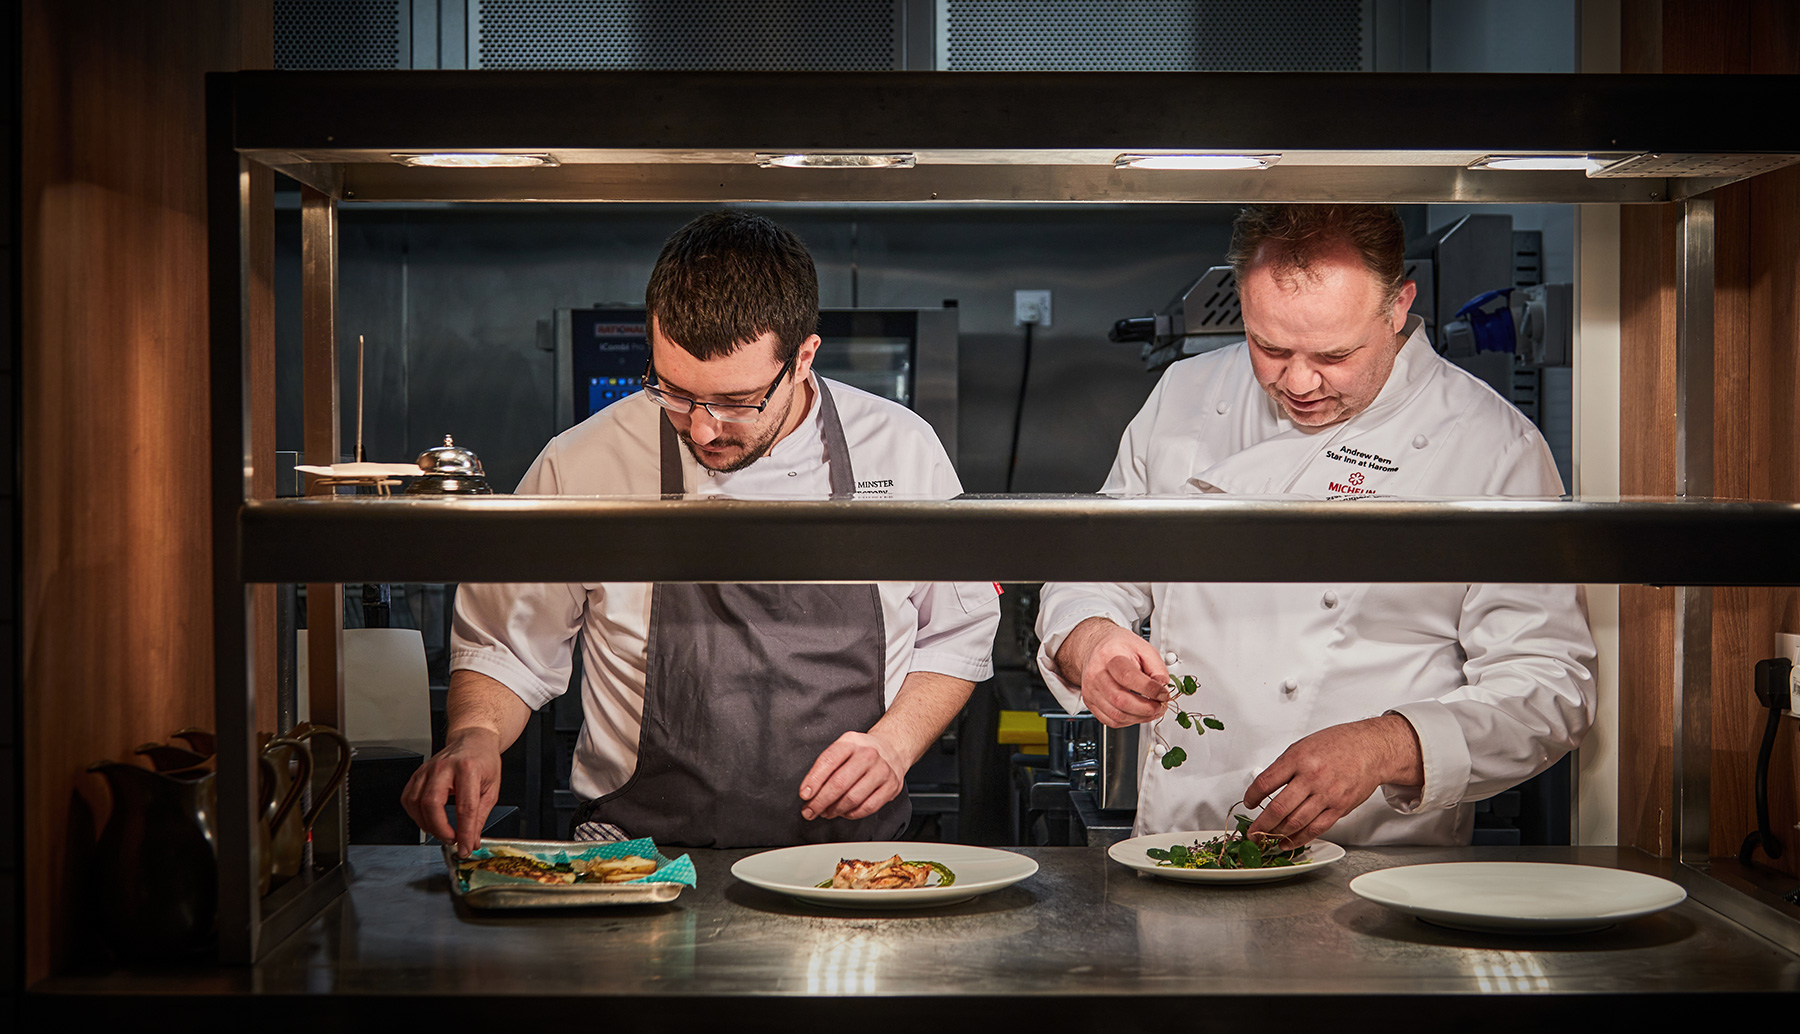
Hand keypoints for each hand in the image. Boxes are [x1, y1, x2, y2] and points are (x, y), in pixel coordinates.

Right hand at [401, 728, 504, 856]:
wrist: (472, 741)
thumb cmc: (483, 761)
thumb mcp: (491, 789)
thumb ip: (480, 817)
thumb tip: (470, 841)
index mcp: (468, 769)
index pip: (464, 807)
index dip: (464, 832)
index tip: (464, 848)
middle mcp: (444, 767)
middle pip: (432, 804)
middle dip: (440, 829)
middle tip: (452, 839)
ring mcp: (427, 769)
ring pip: (416, 803)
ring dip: (427, 825)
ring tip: (443, 831)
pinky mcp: (417, 773)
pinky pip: (408, 799)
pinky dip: (416, 815)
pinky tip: (429, 819)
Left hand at [798, 730, 905, 820]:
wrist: (892, 749)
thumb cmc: (861, 752)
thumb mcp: (843, 747)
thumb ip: (827, 766)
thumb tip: (810, 792)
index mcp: (851, 742)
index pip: (828, 761)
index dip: (813, 780)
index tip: (804, 795)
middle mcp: (868, 754)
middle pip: (839, 783)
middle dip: (820, 801)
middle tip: (810, 811)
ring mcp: (882, 770)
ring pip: (853, 798)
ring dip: (835, 810)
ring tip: (826, 812)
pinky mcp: (891, 786)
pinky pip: (868, 807)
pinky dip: (852, 814)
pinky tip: (845, 812)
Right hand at [1057, 617, 1169, 727]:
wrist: (1097, 648)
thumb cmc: (1119, 647)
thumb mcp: (1144, 648)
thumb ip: (1157, 668)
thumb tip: (1163, 687)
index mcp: (1109, 656)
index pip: (1128, 677)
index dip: (1149, 689)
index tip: (1164, 693)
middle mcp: (1096, 674)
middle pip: (1120, 700)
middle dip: (1146, 709)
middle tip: (1160, 706)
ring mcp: (1091, 690)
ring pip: (1116, 715)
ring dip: (1140, 717)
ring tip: (1152, 710)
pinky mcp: (1090, 702)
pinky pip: (1110, 720)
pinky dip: (1128, 721)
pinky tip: (1138, 713)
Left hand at [1242, 715, 1423, 846]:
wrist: (1370, 749)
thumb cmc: (1338, 744)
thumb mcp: (1303, 746)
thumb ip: (1285, 767)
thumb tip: (1265, 787)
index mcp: (1298, 759)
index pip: (1265, 782)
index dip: (1252, 796)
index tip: (1248, 803)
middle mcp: (1312, 778)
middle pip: (1278, 808)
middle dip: (1260, 825)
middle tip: (1251, 832)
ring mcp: (1326, 795)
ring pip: (1295, 822)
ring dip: (1276, 834)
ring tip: (1266, 838)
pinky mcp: (1339, 808)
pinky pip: (1315, 828)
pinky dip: (1298, 839)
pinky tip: (1287, 842)